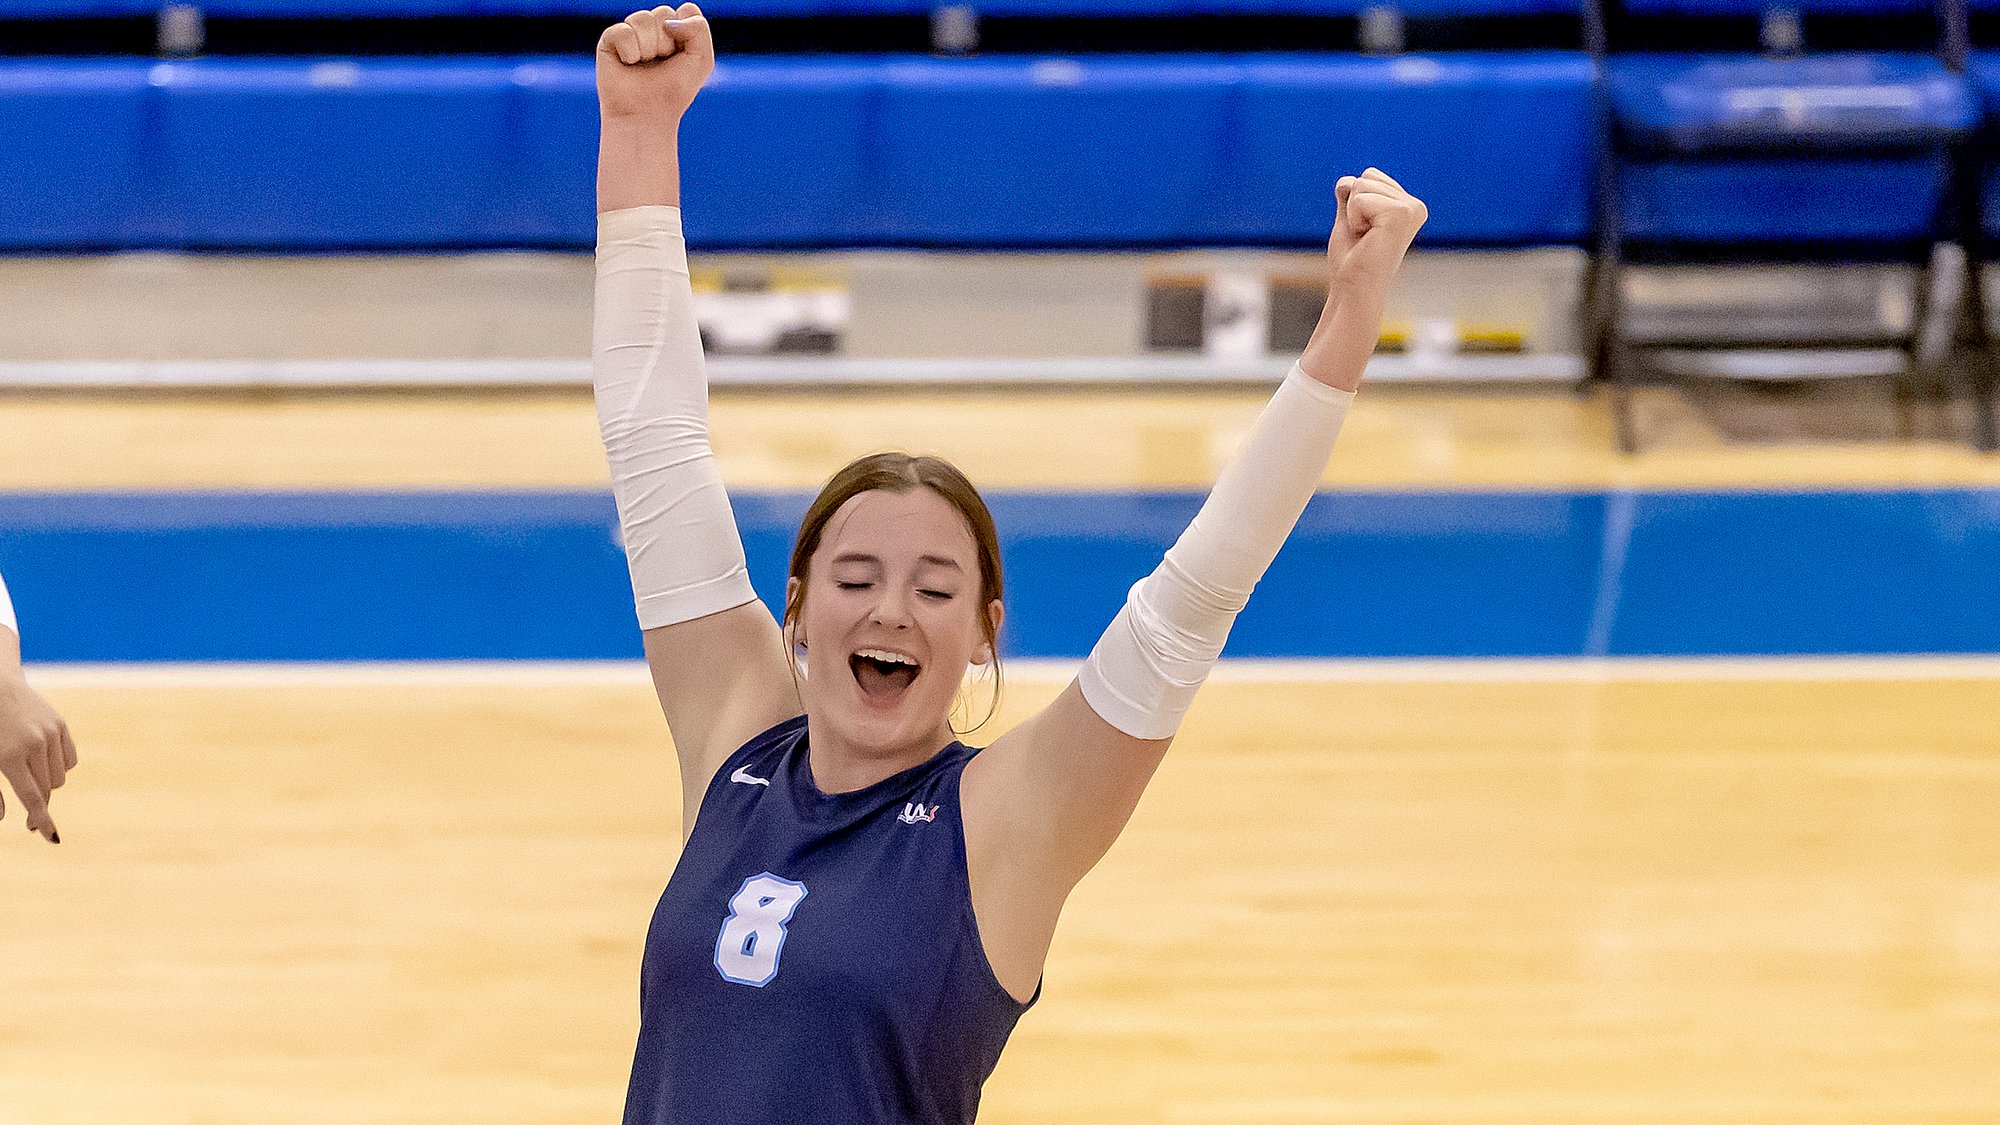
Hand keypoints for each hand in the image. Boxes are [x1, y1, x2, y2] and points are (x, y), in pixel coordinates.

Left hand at [0, 670, 73, 843]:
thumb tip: (2, 818)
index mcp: (9, 756)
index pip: (33, 797)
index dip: (42, 819)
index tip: (51, 837)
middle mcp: (34, 744)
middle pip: (48, 789)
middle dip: (40, 803)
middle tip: (30, 818)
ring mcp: (51, 733)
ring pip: (59, 777)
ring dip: (47, 783)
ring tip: (29, 776)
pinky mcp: (60, 725)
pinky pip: (69, 760)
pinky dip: (58, 767)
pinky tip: (42, 762)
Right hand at [597, 4, 715, 123]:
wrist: (647, 116)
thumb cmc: (674, 91)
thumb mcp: (701, 60)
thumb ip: (699, 29)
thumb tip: (668, 21)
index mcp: (677, 30)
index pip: (687, 10)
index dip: (688, 34)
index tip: (683, 57)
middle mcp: (653, 28)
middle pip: (664, 13)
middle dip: (667, 43)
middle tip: (662, 64)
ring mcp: (631, 32)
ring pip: (643, 18)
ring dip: (649, 48)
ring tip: (644, 65)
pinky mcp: (610, 39)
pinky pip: (623, 31)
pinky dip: (630, 52)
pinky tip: (628, 65)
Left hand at [1327, 167, 1427, 299]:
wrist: (1353, 289)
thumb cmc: (1351, 260)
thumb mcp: (1350, 220)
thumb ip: (1351, 198)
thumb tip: (1347, 180)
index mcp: (1408, 206)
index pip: (1369, 175)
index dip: (1354, 203)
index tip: (1363, 231)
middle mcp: (1415, 206)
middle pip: (1367, 176)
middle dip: (1353, 205)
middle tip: (1362, 236)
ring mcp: (1411, 210)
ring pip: (1362, 184)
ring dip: (1352, 213)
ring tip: (1365, 238)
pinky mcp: (1401, 215)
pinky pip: (1360, 198)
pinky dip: (1353, 218)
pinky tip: (1366, 238)